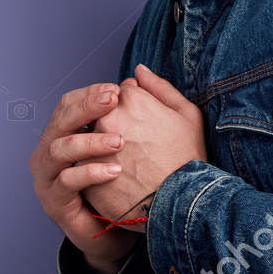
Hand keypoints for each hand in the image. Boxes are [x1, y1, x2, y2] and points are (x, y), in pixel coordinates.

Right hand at [30, 82, 135, 272]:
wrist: (115, 233)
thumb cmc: (121, 186)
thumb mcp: (129, 145)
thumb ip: (130, 112)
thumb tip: (136, 78)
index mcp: (63, 135)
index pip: (67, 105)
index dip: (89, 94)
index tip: (118, 89)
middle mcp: (48, 153)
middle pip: (59, 122)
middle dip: (87, 108)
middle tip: (114, 100)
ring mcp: (47, 178)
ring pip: (59, 149)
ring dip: (89, 141)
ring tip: (120, 141)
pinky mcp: (54, 202)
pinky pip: (67, 182)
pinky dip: (90, 173)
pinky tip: (115, 170)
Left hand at [81, 64, 206, 231]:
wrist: (180, 203)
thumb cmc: (188, 158)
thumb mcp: (188, 115)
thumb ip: (160, 87)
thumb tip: (137, 70)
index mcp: (131, 100)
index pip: (119, 94)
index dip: (133, 111)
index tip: (145, 128)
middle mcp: (106, 118)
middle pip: (101, 114)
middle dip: (113, 126)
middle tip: (136, 148)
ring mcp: (92, 145)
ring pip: (90, 140)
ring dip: (101, 148)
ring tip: (128, 166)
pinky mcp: (84, 171)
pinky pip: (84, 164)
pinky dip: (95, 170)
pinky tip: (118, 181)